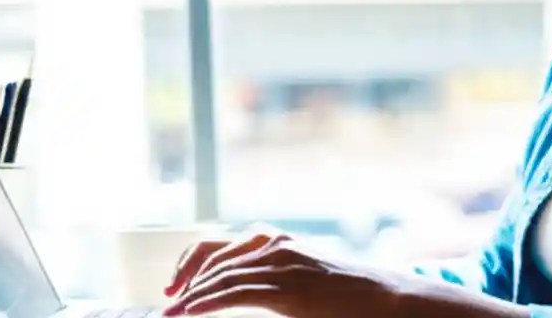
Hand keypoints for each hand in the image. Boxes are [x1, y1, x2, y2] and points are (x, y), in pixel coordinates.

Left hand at [161, 231, 404, 316]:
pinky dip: (207, 302)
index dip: (189, 263)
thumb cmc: (347, 294)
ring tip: (172, 313)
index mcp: (275, 241)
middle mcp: (274, 245)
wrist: (385, 297)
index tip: (173, 286)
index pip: (218, 246)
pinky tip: (191, 312)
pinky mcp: (288, 287)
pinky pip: (236, 291)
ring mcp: (282, 263)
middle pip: (213, 256)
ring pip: (222, 275)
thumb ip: (274, 279)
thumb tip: (248, 293)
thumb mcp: (304, 277)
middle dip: (184, 279)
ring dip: (191, 295)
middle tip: (167, 302)